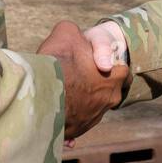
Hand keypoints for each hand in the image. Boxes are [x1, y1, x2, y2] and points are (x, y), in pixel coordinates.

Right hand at [37, 21, 127, 141]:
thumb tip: (76, 38)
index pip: (121, 70)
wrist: (39, 95)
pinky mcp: (78, 130)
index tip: (92, 61)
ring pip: (90, 107)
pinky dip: (69, 117)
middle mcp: (109, 99)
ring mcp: (94, 117)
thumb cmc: (57, 61)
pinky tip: (57, 111)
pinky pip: (76, 123)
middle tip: (77, 78)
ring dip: (80, 102)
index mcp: (114, 75)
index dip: (108, 63)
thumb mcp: (67, 32)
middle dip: (94, 85)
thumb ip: (76, 33)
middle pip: (106, 90)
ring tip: (63, 94)